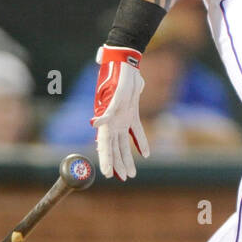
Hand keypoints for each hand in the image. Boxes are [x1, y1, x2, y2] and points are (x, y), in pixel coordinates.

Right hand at [90, 45, 148, 180]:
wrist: (125, 63)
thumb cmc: (116, 75)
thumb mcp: (112, 92)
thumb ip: (107, 111)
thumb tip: (96, 125)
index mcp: (106, 118)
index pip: (104, 144)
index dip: (106, 159)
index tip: (106, 174)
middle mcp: (112, 121)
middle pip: (114, 147)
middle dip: (118, 163)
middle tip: (125, 178)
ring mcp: (122, 118)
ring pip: (124, 143)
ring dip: (127, 157)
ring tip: (132, 173)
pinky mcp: (131, 113)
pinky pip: (136, 131)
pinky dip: (141, 142)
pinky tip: (146, 154)